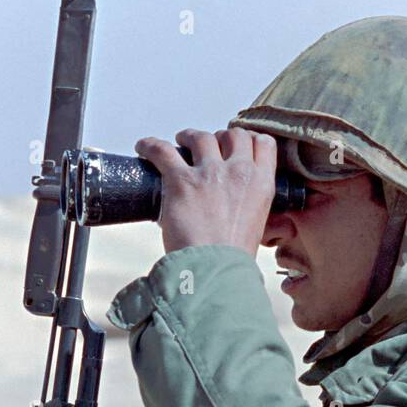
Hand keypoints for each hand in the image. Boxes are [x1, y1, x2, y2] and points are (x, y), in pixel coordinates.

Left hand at [135, 126, 276, 254]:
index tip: (236, 145)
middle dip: (220, 138)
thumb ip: (251, 208)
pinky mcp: (181, 180)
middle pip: (232, 135)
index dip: (248, 140)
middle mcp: (238, 172)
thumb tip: (239, 208)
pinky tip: (144, 148)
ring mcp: (209, 173)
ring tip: (180, 143)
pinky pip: (162, 150)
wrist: (214, 271)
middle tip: (208, 147)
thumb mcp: (257, 227)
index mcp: (261, 184)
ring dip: (190, 137)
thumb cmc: (232, 258)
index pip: (262, 143)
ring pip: (201, 137)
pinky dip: (150, 146)